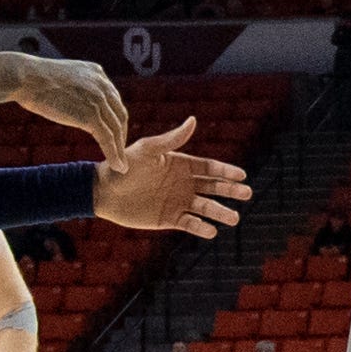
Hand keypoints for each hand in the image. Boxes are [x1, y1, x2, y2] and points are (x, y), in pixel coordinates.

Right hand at [9, 55, 128, 154]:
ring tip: (121, 166)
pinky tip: (118, 167)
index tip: (113, 133)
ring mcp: (98, 100)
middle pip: (119, 115)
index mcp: (96, 73)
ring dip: (120, 149)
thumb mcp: (61, 77)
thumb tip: (67, 95)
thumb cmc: (32, 78)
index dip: (115, 118)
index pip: (113, 100)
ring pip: (116, 129)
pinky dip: (114, 154)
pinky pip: (107, 139)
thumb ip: (73, 86)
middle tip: (119, 151)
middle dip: (121, 135)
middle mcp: (102, 84)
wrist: (25, 78)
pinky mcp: (90, 115)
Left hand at [93, 120, 251, 237]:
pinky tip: (211, 231)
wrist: (103, 191)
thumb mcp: (147, 150)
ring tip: (234, 219)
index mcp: (181, 164)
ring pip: (205, 208)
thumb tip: (193, 120)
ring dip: (220, 213)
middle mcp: (183, 183)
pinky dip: (201, 228)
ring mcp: (178, 202)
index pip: (209, 168)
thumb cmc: (123, 166)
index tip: (242, 175)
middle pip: (213, 187)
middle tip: (247, 194)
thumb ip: (171, 139)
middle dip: (230, 191)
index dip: (226, 171)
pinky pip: (189, 224)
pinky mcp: (169, 219)